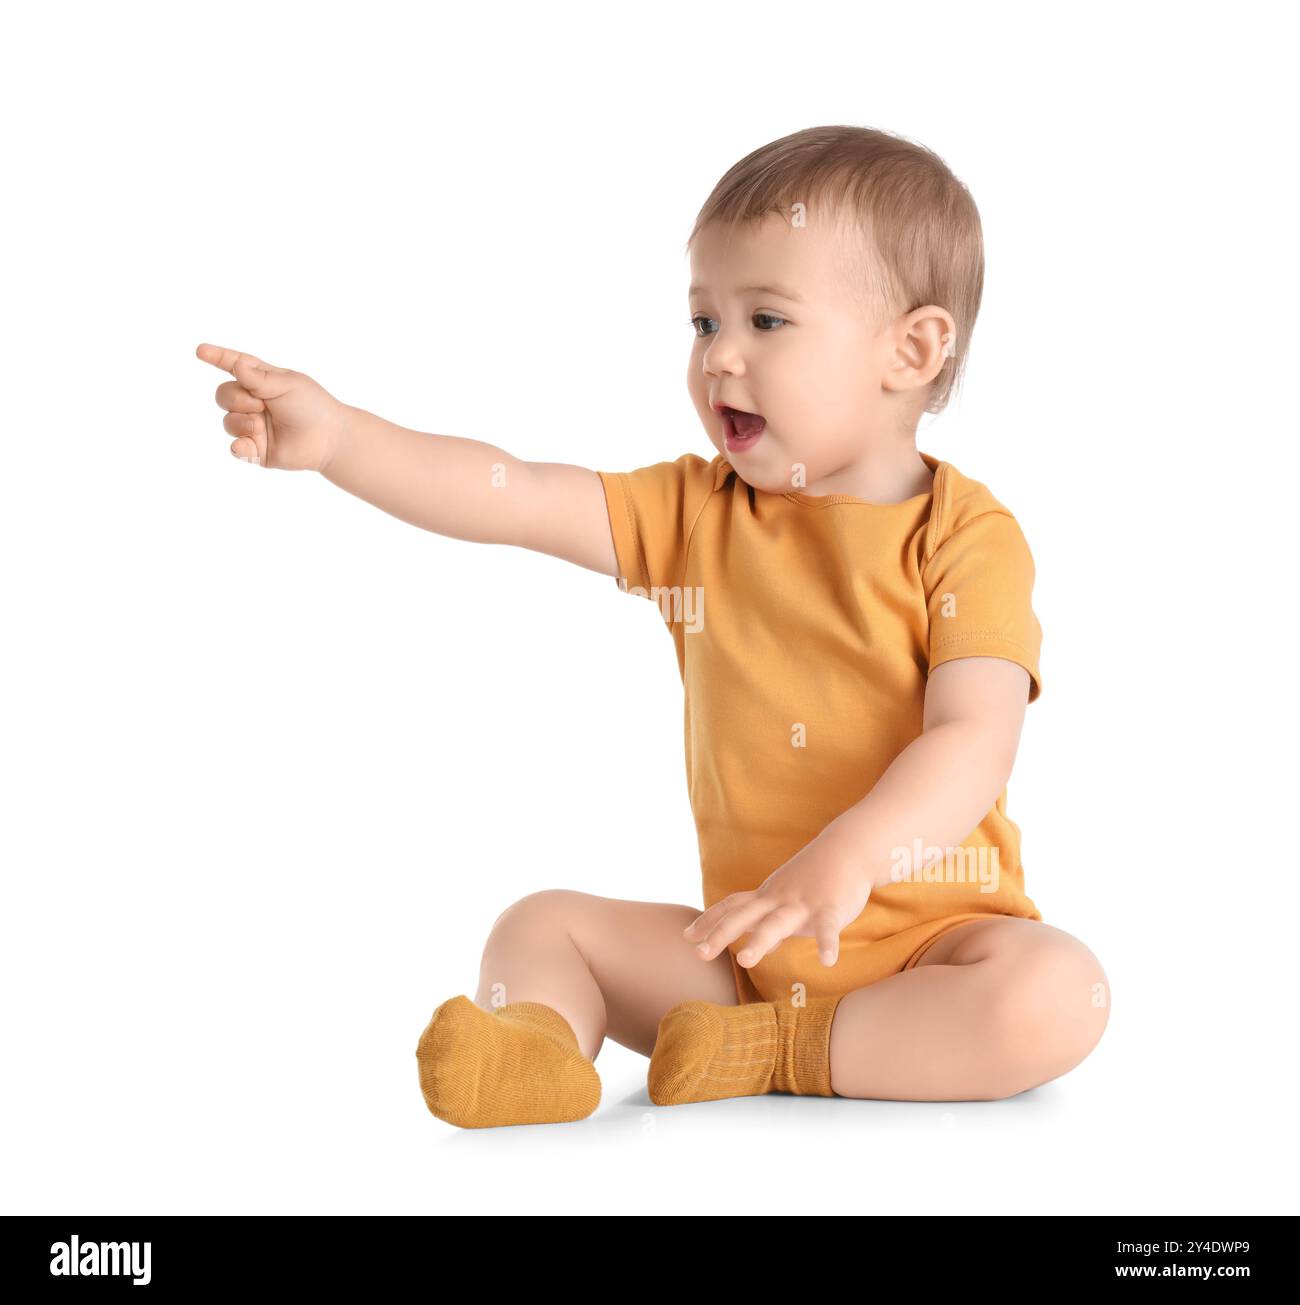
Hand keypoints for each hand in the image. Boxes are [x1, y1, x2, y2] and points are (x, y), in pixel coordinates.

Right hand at [196, 342, 352, 472]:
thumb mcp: (287, 384)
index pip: (235, 365)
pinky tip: (250, 444)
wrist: (329, 439)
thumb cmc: (312, 406)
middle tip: (261, 405)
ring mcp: (254, 426)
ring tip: (261, 426)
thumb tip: (235, 365)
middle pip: (224, 395)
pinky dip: (239, 446)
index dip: (217, 358)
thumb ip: (258, 377)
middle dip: (236, 398)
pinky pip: (235, 447)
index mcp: (262, 381)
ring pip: (227, 421)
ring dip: (242, 422)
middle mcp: (255, 402)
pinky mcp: (257, 449)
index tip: (200, 351)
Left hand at [683, 838, 871, 969]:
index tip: (686, 937)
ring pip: (778, 922)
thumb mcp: (787, 900)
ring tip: (744, 961)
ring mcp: (803, 903)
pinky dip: (827, 943)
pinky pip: (828, 926)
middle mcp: (779, 899)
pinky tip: (827, 961)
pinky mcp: (832, 907)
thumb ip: (771, 923)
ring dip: (761, 940)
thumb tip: (760, 947)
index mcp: (767, 897)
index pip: (732, 908)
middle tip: (699, 954)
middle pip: (745, 916)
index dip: (709, 921)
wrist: (849, 848)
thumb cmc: (816, 878)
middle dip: (721, 934)